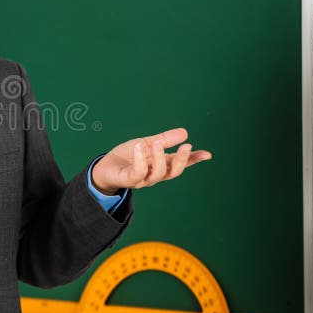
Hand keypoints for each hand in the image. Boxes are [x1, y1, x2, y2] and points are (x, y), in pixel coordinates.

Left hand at [91, 127, 210, 193]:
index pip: (180, 163)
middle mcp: (154, 174)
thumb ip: (164, 139)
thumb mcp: (147, 144)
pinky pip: (137, 172)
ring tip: (157, 142)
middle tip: (186, 146)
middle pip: (173, 172)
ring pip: (157, 173)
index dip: (193, 159)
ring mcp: (143, 179)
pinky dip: (140, 160)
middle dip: (181, 160)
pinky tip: (140, 146)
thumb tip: (184, 132)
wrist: (105, 166)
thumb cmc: (127, 157)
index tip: (207, 154)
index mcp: (161, 165)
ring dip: (159, 156)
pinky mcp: (128, 180)